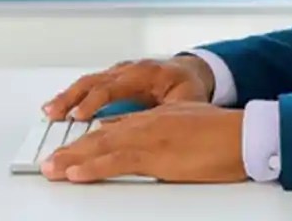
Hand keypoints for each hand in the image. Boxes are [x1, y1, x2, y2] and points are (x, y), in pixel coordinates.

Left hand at [41, 102, 245, 182]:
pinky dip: (92, 167)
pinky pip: (116, 162)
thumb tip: (146, 142)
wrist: (242, 134)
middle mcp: (145, 124)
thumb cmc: (223, 133)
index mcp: (154, 118)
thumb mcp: (187, 125)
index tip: (69, 150)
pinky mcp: (155, 155)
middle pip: (99, 136)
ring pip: (100, 147)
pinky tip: (75, 174)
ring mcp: (148, 138)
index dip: (88, 141)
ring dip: (72, 160)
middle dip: (71, 151)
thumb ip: (164, 130)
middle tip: (49, 163)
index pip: (112, 128)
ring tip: (51, 170)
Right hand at [42, 56, 215, 121]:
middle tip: (54, 114)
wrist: (191, 69)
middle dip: (71, 97)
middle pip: (94, 80)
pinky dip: (73, 95)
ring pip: (88, 81)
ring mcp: (120, 72)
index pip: (115, 85)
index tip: (80, 116)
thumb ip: (172, 113)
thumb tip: (163, 127)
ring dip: (68, 96)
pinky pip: (90, 85)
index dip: (95, 101)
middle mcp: (129, 69)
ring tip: (50, 111)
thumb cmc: (189, 86)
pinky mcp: (114, 78)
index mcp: (147, 72)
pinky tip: (60, 108)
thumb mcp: (187, 100)